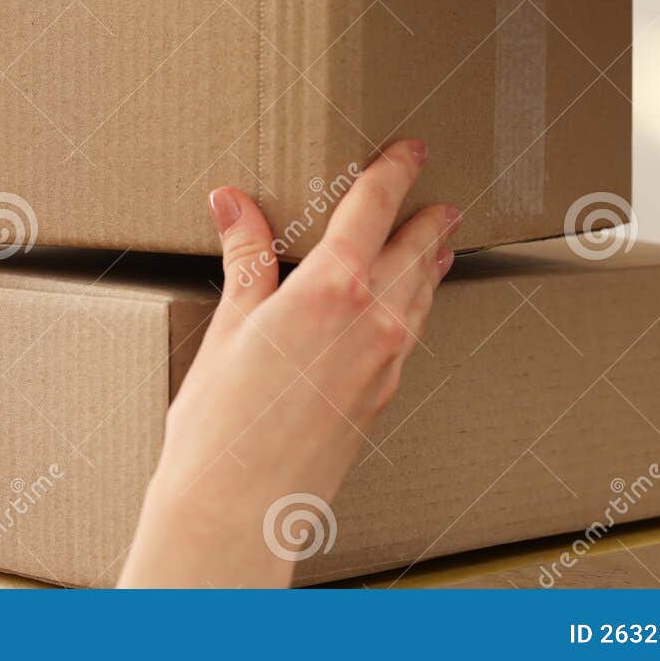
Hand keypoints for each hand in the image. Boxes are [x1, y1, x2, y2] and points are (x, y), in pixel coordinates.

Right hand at [119, 139, 459, 586]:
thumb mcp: (227, 328)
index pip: (373, 210)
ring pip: (419, 296)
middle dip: (427, 218)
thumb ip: (244, 261)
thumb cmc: (219, 425)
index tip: (409, 150)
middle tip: (440, 196)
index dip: (394, 173)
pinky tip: (405, 309)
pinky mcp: (381, 398)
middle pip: (413, 251)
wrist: (239, 510)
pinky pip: (409, 335)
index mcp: (331, 289)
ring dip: (429, 263)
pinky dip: (414, 306)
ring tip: (437, 243)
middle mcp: (372, 321)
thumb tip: (233, 202)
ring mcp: (384, 363)